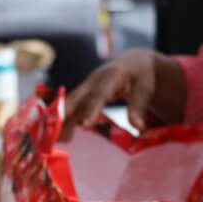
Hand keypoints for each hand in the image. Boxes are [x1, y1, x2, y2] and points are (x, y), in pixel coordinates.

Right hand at [64, 49, 183, 131]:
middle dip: (65, 113)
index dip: (91, 110)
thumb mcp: (144, 88)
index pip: (99, 94)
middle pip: (76, 97)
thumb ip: (138, 107)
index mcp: (110, 76)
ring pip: (72, 104)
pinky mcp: (85, 94)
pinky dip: (69, 120)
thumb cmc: (140, 75)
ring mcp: (87, 87)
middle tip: (58, 132)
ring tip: (60, 139)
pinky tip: (67, 136)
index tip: (85, 126)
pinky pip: (75, 108)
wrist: (133, 62)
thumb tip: (138, 128)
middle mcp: (93, 80)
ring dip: (63, 120)